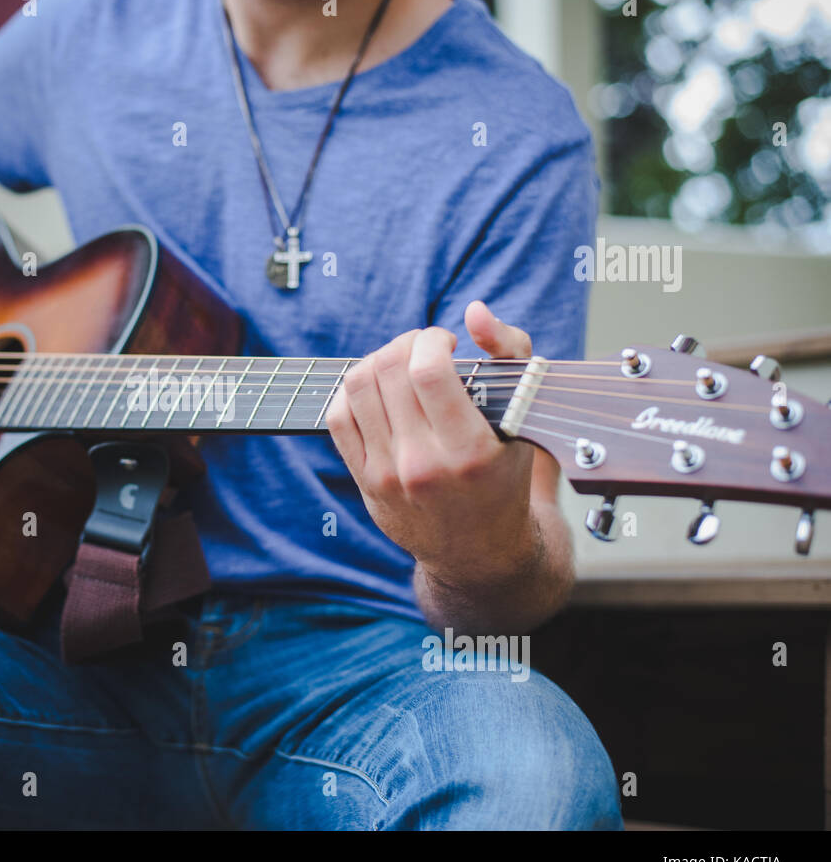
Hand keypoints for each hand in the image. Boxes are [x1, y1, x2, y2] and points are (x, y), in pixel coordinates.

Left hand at [325, 300, 537, 583]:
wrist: (479, 551)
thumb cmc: (505, 473)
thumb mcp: (524, 416)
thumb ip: (510, 351)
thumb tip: (475, 311)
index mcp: (469, 450)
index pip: (428, 372)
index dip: (430, 340)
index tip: (445, 342)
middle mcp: (423, 465)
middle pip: (388, 372)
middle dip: (404, 343)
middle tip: (422, 347)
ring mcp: (388, 475)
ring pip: (357, 387)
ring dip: (377, 360)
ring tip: (399, 364)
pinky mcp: (365, 481)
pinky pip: (338, 416)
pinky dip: (352, 390)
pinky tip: (377, 389)